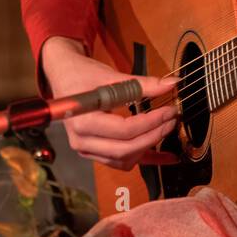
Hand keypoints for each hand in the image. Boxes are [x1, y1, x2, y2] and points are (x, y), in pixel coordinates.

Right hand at [40, 36, 180, 168]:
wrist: (64, 78)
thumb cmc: (83, 75)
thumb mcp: (112, 76)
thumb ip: (142, 84)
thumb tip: (171, 84)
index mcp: (83, 121)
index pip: (124, 130)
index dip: (151, 122)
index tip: (169, 111)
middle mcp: (82, 141)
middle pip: (125, 150)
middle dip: (153, 136)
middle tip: (171, 120)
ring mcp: (86, 149)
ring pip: (124, 160)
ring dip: (147, 148)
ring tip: (164, 128)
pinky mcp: (94, 152)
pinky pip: (121, 161)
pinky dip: (142, 157)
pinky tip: (164, 155)